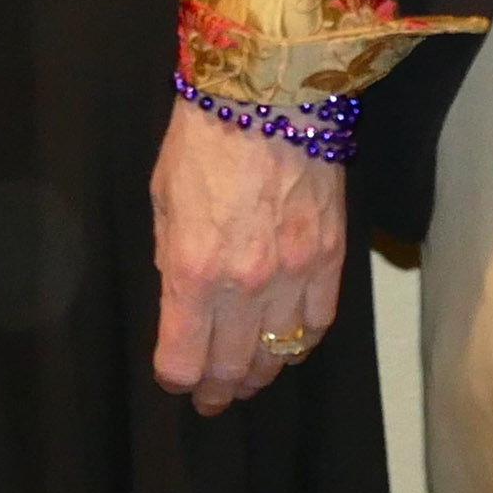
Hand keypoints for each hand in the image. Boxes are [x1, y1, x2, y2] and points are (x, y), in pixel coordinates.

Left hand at [150, 98, 345, 415]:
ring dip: (259, 375)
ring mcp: (293, 273)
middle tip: (211, 398)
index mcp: (192, 270)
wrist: (268, 93)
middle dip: (217, 390)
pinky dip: (300, 343)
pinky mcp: (329, 258)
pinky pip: (318, 323)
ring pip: (277, 355)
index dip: (176, 378)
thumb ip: (172, 259)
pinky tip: (286, 347)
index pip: (183, 359)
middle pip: (231, 367)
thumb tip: (182, 302)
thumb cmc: (203, 139)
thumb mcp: (163, 201)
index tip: (175, 379)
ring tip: (247, 378)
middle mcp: (244, 283)